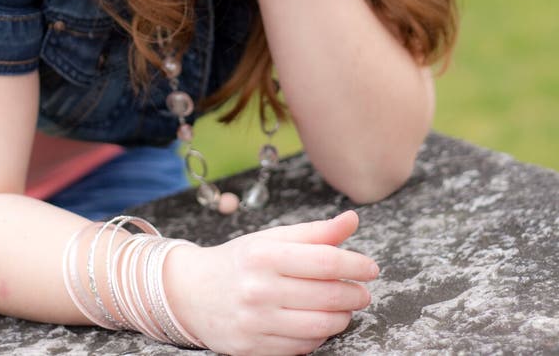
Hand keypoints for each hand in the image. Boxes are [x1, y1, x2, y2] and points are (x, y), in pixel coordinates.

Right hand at [163, 210, 378, 355]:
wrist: (192, 292)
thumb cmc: (240, 260)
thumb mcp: (271, 238)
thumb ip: (314, 232)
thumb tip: (352, 220)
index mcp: (264, 254)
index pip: (324, 260)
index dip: (354, 264)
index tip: (371, 267)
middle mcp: (258, 288)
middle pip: (325, 294)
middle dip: (353, 293)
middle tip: (362, 291)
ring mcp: (255, 321)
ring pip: (318, 326)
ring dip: (341, 318)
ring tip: (345, 308)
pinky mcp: (252, 348)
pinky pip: (301, 347)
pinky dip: (319, 336)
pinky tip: (321, 323)